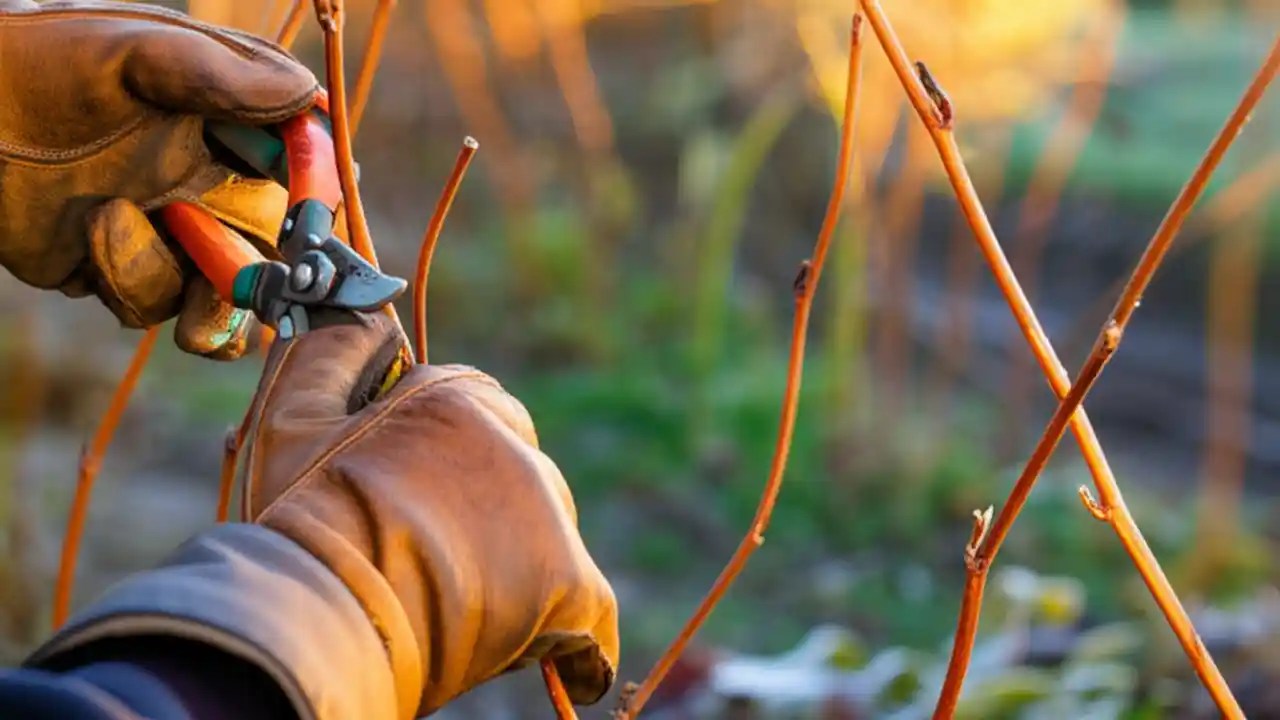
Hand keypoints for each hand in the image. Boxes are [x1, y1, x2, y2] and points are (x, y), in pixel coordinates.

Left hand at [0, 1, 317, 358]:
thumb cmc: (45, 61)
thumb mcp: (137, 51)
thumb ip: (222, 76)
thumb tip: (313, 98)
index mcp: (227, 130)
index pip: (301, 169)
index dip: (317, 193)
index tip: (313, 214)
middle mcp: (206, 186)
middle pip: (278, 250)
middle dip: (283, 272)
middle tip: (281, 280)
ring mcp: (163, 236)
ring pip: (222, 296)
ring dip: (208, 289)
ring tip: (176, 251)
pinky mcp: (115, 272)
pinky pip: (149, 304)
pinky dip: (133, 274)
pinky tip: (100, 224)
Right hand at [236, 314, 619, 712]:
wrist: (317, 615)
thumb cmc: (297, 521)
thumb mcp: (293, 417)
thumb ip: (334, 354)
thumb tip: (369, 318)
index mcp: (458, 404)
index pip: (477, 410)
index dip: (445, 448)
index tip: (415, 486)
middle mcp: (516, 450)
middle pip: (515, 472)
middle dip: (480, 504)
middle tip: (427, 551)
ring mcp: (545, 516)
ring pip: (544, 535)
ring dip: (513, 563)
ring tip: (452, 602)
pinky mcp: (567, 585)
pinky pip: (592, 613)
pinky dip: (579, 639)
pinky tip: (569, 664)